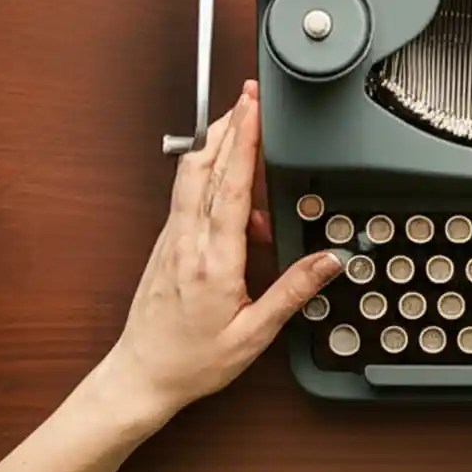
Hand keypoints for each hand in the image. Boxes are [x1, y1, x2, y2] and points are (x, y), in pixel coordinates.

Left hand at [100, 80, 342, 427]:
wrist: (141, 375)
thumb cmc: (193, 361)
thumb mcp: (254, 334)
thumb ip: (293, 292)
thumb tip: (329, 261)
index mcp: (212, 261)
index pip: (228, 186)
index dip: (243, 140)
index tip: (253, 107)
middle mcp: (186, 242)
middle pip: (204, 166)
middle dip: (228, 125)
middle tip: (249, 95)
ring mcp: (172, 239)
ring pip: (191, 176)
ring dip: (217, 145)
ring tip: (243, 125)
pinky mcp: (167, 244)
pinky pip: (189, 198)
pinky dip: (210, 177)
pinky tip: (235, 190)